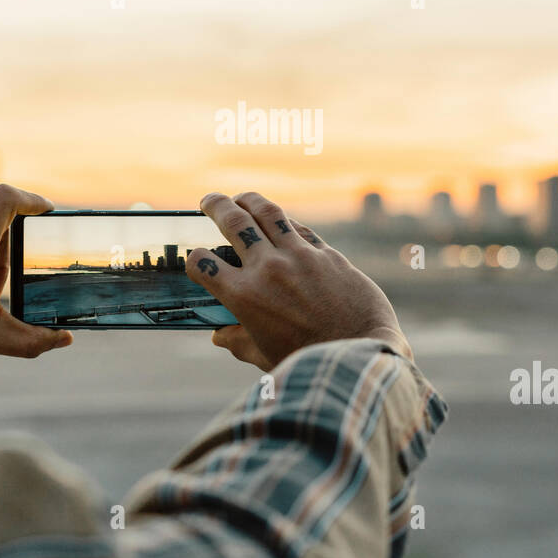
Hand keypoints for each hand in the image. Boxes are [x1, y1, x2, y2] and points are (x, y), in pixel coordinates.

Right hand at [185, 191, 411, 370]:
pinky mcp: (327, 254)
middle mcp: (267, 269)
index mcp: (244, 296)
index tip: (197, 261)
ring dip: (250, 200)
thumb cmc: (309, 360)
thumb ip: (238, 341)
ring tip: (241, 197)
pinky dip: (286, 223)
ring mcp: (299, 256)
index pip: (203, 264)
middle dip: (215, 206)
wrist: (362, 353)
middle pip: (233, 222)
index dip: (194, 261)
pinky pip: (301, 229)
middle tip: (208, 200)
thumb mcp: (264, 357)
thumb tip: (219, 334)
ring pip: (268, 213)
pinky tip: (281, 223)